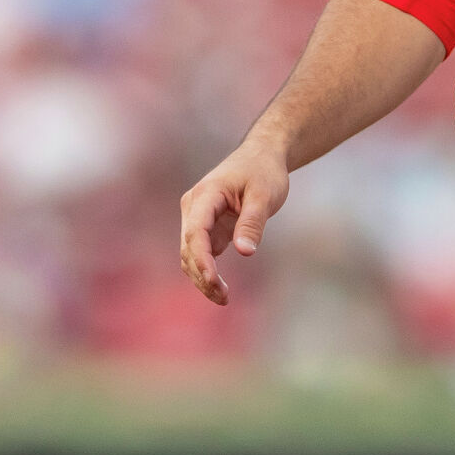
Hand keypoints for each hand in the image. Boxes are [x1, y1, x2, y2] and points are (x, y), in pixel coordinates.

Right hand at [179, 133, 290, 304]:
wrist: (262, 155)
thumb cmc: (264, 171)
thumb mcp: (265, 195)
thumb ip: (253, 223)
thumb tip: (245, 253)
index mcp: (205, 196)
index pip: (196, 233)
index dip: (201, 260)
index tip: (213, 281)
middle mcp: (194, 207)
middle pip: (189, 248)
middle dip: (202, 276)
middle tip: (224, 299)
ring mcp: (197, 218)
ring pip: (190, 254)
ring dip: (202, 278)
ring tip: (224, 299)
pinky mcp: (206, 226)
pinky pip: (200, 253)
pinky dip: (207, 272)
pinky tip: (221, 289)